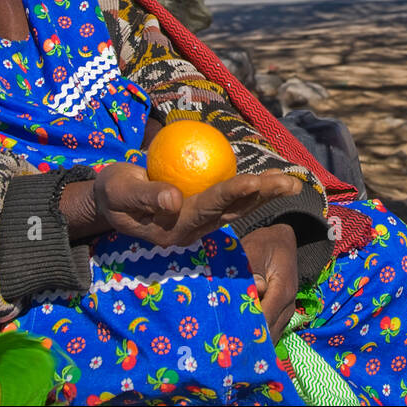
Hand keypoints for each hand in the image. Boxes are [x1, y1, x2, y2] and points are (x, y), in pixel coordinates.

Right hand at [62, 162, 302, 248]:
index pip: (208, 207)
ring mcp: (201, 222)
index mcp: (174, 228)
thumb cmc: (114, 192)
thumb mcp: (121, 192)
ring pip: (240, 207)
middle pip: (234, 210)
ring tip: (294, 182)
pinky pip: (234, 199)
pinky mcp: (205, 212)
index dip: (232, 194)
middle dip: (263, 196)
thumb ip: (145, 196)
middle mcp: (193, 229)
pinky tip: (274, 177)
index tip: (253, 181)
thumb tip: (173, 199)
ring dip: (267, 193)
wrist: (112, 200)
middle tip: (291, 183)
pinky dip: (254, 188)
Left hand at [240, 222, 298, 343]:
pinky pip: (270, 330)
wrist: (280, 242)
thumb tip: (254, 289)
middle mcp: (288, 305)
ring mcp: (286, 312)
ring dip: (252, 341)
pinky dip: (256, 336)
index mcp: (283, 290)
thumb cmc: (264, 245)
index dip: (248, 330)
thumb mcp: (253, 251)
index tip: (229, 340)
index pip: (265, 317)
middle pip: (268, 331)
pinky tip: (238, 341)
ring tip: (229, 350)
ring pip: (270, 335)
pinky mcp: (281, 314)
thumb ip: (250, 270)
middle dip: (248, 340)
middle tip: (225, 351)